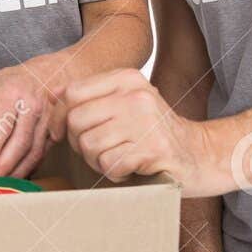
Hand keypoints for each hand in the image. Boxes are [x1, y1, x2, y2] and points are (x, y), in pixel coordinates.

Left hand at [0, 62, 59, 177]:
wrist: (52, 73)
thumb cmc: (17, 80)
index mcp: (12, 93)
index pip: (2, 122)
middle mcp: (32, 106)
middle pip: (19, 141)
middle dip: (3, 164)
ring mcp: (46, 120)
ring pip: (33, 151)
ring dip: (16, 170)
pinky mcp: (55, 131)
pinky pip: (42, 154)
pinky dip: (29, 168)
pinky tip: (17, 176)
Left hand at [64, 69, 226, 192]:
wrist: (200, 154)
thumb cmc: (153, 133)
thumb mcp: (125, 104)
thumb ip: (92, 99)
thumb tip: (51, 100)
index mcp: (126, 78)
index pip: (71, 93)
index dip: (60, 118)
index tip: (64, 134)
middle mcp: (136, 94)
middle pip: (76, 121)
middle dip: (80, 144)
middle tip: (101, 151)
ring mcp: (146, 120)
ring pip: (90, 145)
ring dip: (99, 162)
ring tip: (120, 158)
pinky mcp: (153, 148)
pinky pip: (110, 164)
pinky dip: (116, 173)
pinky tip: (133, 168)